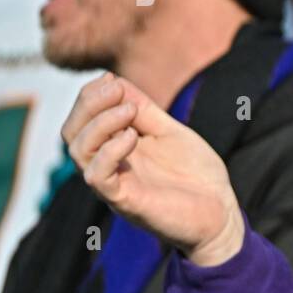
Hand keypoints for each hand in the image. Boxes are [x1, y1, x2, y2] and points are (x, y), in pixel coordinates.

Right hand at [62, 73, 243, 266]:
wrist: (221, 213)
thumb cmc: (196, 175)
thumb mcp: (170, 132)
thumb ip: (144, 110)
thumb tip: (114, 80)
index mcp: (115, 149)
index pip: (82, 119)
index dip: (90, 95)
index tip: (112, 79)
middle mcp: (108, 166)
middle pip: (72, 133)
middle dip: (88, 104)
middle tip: (115, 89)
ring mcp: (114, 184)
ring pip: (79, 152)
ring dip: (99, 123)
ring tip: (129, 110)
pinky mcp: (125, 201)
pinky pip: (97, 177)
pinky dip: (109, 151)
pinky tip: (133, 137)